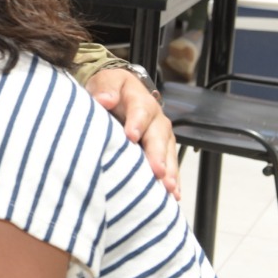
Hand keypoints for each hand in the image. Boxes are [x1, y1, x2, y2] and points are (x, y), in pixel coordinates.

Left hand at [89, 68, 179, 197]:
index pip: (140, 110)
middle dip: (157, 154)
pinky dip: (172, 179)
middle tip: (157, 171)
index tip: (131, 136)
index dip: (137, 123)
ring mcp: (161, 135)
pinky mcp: (163, 149)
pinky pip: (170, 164)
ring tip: (168, 187)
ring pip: (168, 152)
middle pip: (158, 136)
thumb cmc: (109, 90)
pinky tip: (173, 194)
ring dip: (169, 170)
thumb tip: (104, 99)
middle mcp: (155, 118)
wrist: (117, 92)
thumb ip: (105, 89)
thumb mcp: (105, 82)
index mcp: (140, 100)